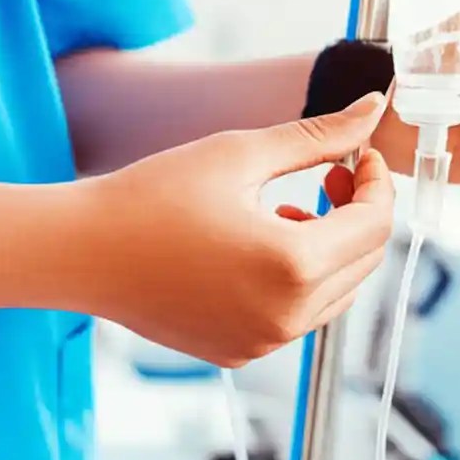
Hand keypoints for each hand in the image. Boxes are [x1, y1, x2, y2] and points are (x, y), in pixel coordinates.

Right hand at [77, 92, 393, 366]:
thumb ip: (317, 136)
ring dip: (330, 248)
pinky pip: (296, 316)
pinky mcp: (239, 352)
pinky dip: (297, 280)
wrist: (82, 251)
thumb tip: (372, 107)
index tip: (358, 155)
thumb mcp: (240, 154)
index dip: (377, 182)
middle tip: (328, 175)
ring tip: (285, 211)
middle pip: (363, 261)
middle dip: (358, 213)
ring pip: (335, 292)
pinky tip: (257, 246)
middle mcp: (285, 317)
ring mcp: (262, 343)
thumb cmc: (151, 195)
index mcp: (292, 265)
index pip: (374, 224)